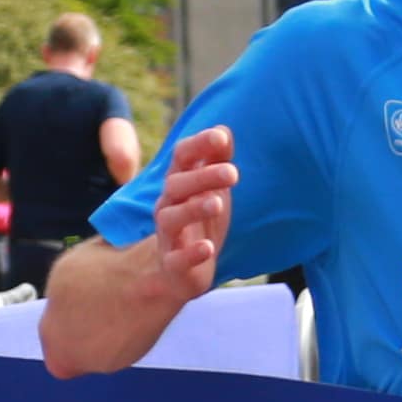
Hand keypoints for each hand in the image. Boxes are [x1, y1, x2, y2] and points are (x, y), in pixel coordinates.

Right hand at [143, 122, 235, 295]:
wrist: (178, 272)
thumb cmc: (199, 222)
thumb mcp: (211, 189)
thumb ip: (216, 160)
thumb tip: (223, 129)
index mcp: (179, 183)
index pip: (182, 156)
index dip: (199, 144)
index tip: (221, 138)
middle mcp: (168, 206)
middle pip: (176, 184)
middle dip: (202, 176)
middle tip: (233, 173)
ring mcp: (168, 236)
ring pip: (171, 219)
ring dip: (193, 209)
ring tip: (217, 203)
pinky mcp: (173, 264)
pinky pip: (177, 259)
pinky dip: (191, 253)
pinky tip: (207, 248)